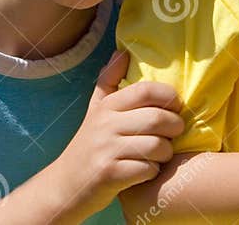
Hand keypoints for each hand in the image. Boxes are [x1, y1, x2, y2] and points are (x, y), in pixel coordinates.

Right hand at [52, 50, 185, 214]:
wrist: (63, 187)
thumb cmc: (87, 145)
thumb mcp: (95, 111)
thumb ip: (109, 82)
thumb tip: (122, 52)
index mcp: (107, 107)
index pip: (145, 90)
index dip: (168, 96)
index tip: (175, 106)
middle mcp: (105, 125)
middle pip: (156, 118)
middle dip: (174, 127)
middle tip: (175, 133)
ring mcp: (106, 150)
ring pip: (156, 146)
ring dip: (166, 152)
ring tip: (161, 154)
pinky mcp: (109, 175)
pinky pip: (147, 170)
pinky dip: (153, 172)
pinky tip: (146, 171)